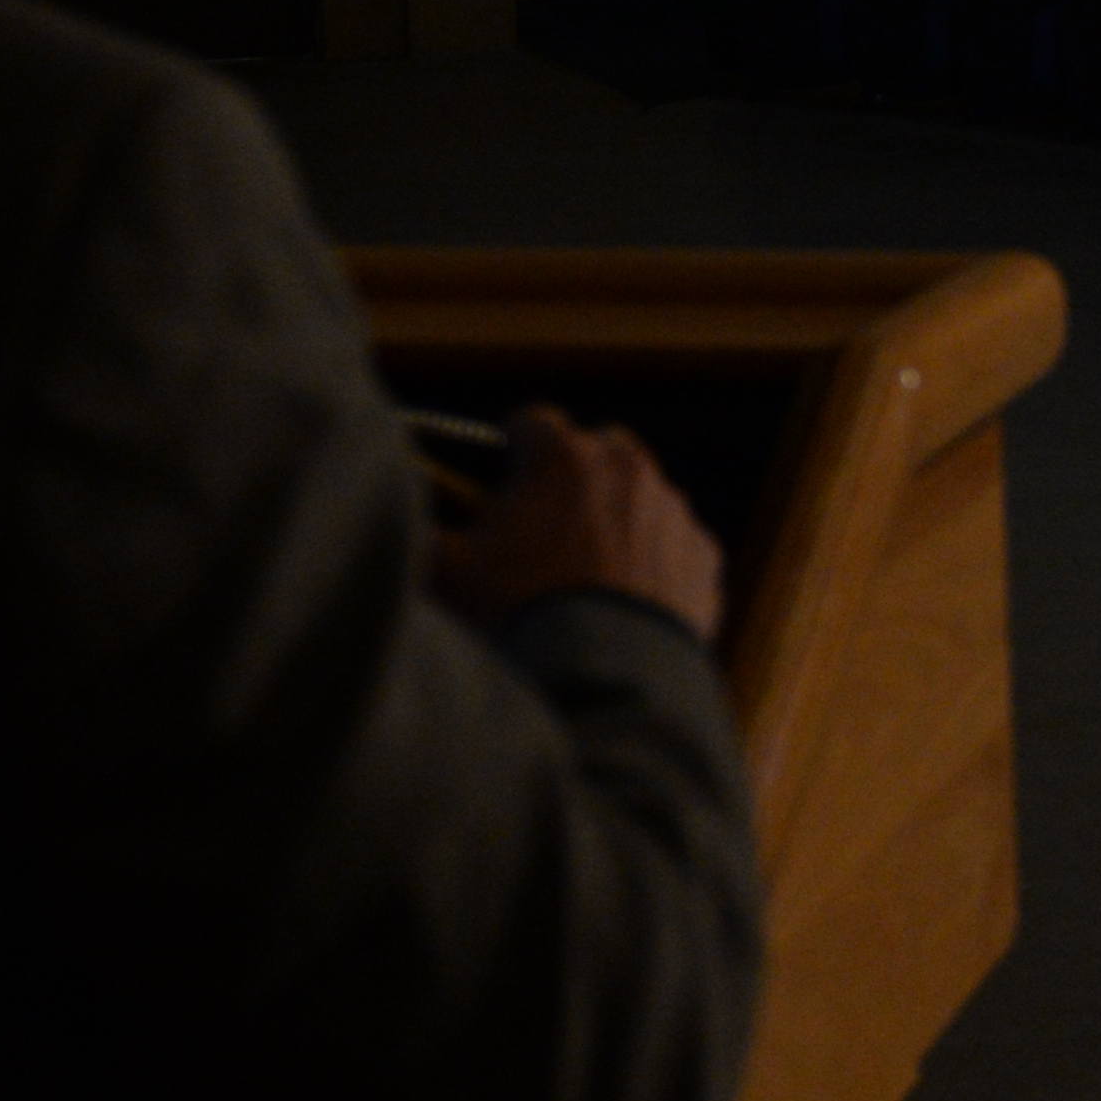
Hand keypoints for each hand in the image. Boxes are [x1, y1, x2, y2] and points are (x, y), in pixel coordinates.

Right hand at [425, 406, 726, 639]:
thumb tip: (396, 519)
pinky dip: (653, 564)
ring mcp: (674, 511)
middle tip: (541, 530)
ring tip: (583, 577)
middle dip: (569, 480)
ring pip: (639, 498)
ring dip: (614, 522)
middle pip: (594, 451)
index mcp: (564, 454)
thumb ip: (422, 532)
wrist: (606, 677)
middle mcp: (628, 468)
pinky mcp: (704, 557)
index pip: (530, 423)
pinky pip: (674, 546)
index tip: (499, 485)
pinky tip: (625, 605)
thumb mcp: (446, 572)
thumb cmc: (520, 614)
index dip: (509, 453)